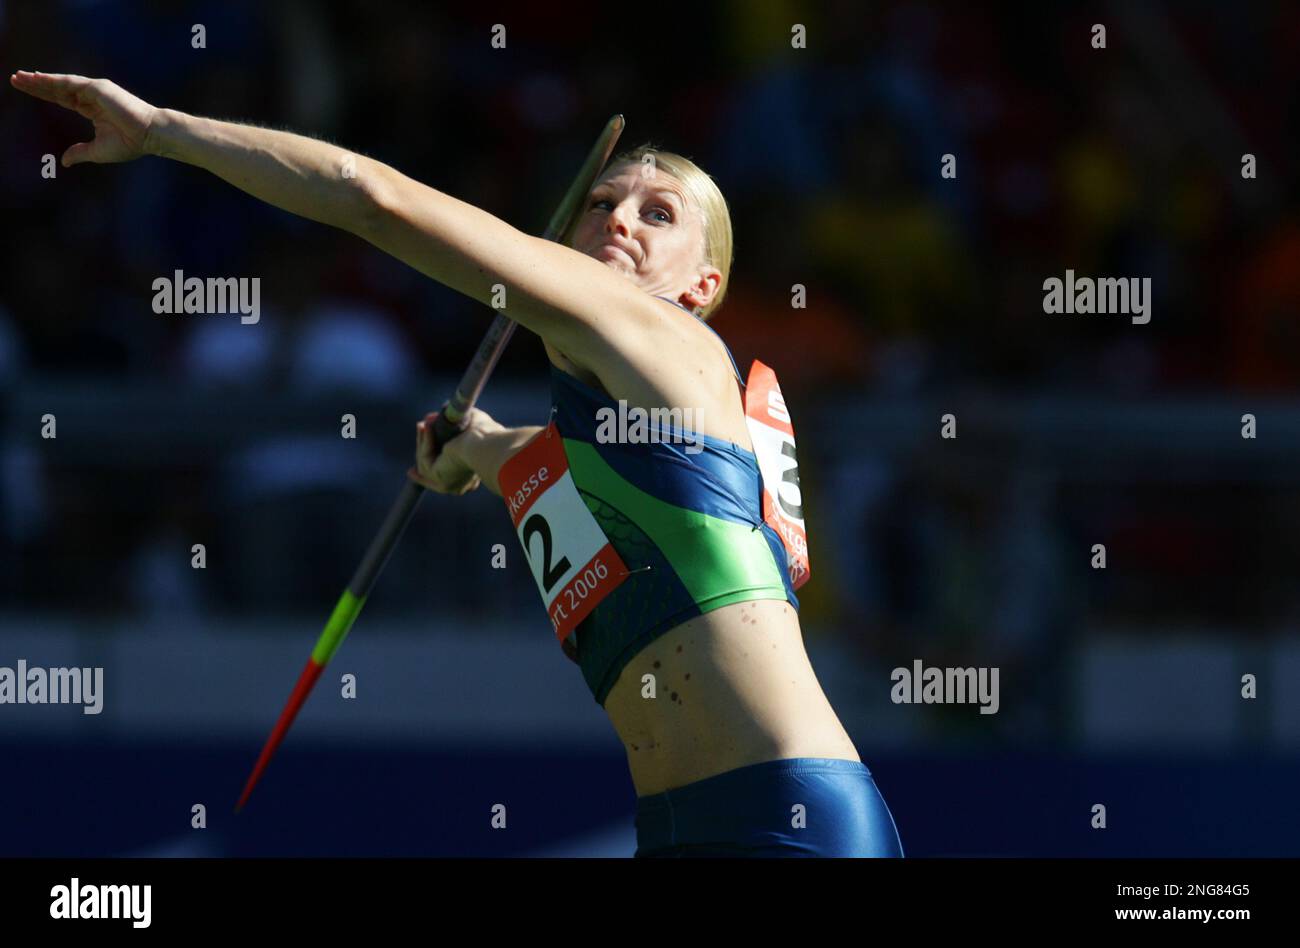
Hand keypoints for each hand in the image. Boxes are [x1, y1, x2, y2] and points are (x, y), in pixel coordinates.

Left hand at [9, 71, 158, 165]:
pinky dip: (54, 80)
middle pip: (58, 88)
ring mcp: (95, 90)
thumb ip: (79, 152)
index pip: (62, 98)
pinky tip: (38, 78)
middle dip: (36, 84)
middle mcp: (92, 96)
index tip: (26, 89)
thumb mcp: (98, 150)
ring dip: (40, 79)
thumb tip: (64, 161)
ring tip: (20, 77)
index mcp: (92, 109)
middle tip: (15, 78)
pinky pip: (70, 82)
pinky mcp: (98, 88)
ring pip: (61, 83)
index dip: (44, 94)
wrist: (150, 136)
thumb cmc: (131, 144)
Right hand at [409, 407, 496, 495]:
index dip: (433, 467)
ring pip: (426, 463)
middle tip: (418, 432)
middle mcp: (458, 484)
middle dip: (422, 455)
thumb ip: (456, 419)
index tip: (416, 464)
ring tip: (421, 424)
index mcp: (469, 476)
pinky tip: (425, 426)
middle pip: (431, 474)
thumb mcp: (471, 423)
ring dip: (422, 442)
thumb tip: (440, 413)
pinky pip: (425, 458)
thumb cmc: (486, 434)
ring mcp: (447, 484)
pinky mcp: (438, 478)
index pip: (447, 476)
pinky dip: (424, 441)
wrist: (487, 446)